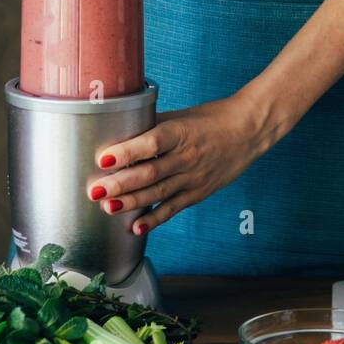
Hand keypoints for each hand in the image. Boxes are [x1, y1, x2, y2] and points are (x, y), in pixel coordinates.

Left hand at [88, 92, 281, 233]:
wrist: (247, 131)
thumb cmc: (210, 120)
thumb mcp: (181, 116)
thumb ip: (152, 126)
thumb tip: (118, 134)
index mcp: (181, 132)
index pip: (152, 142)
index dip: (127, 152)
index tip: (104, 159)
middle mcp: (187, 156)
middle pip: (151, 172)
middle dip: (121, 183)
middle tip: (95, 191)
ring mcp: (194, 177)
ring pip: (159, 192)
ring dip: (132, 202)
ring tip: (108, 207)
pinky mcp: (199, 192)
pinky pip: (173, 208)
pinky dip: (154, 219)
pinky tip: (136, 227)